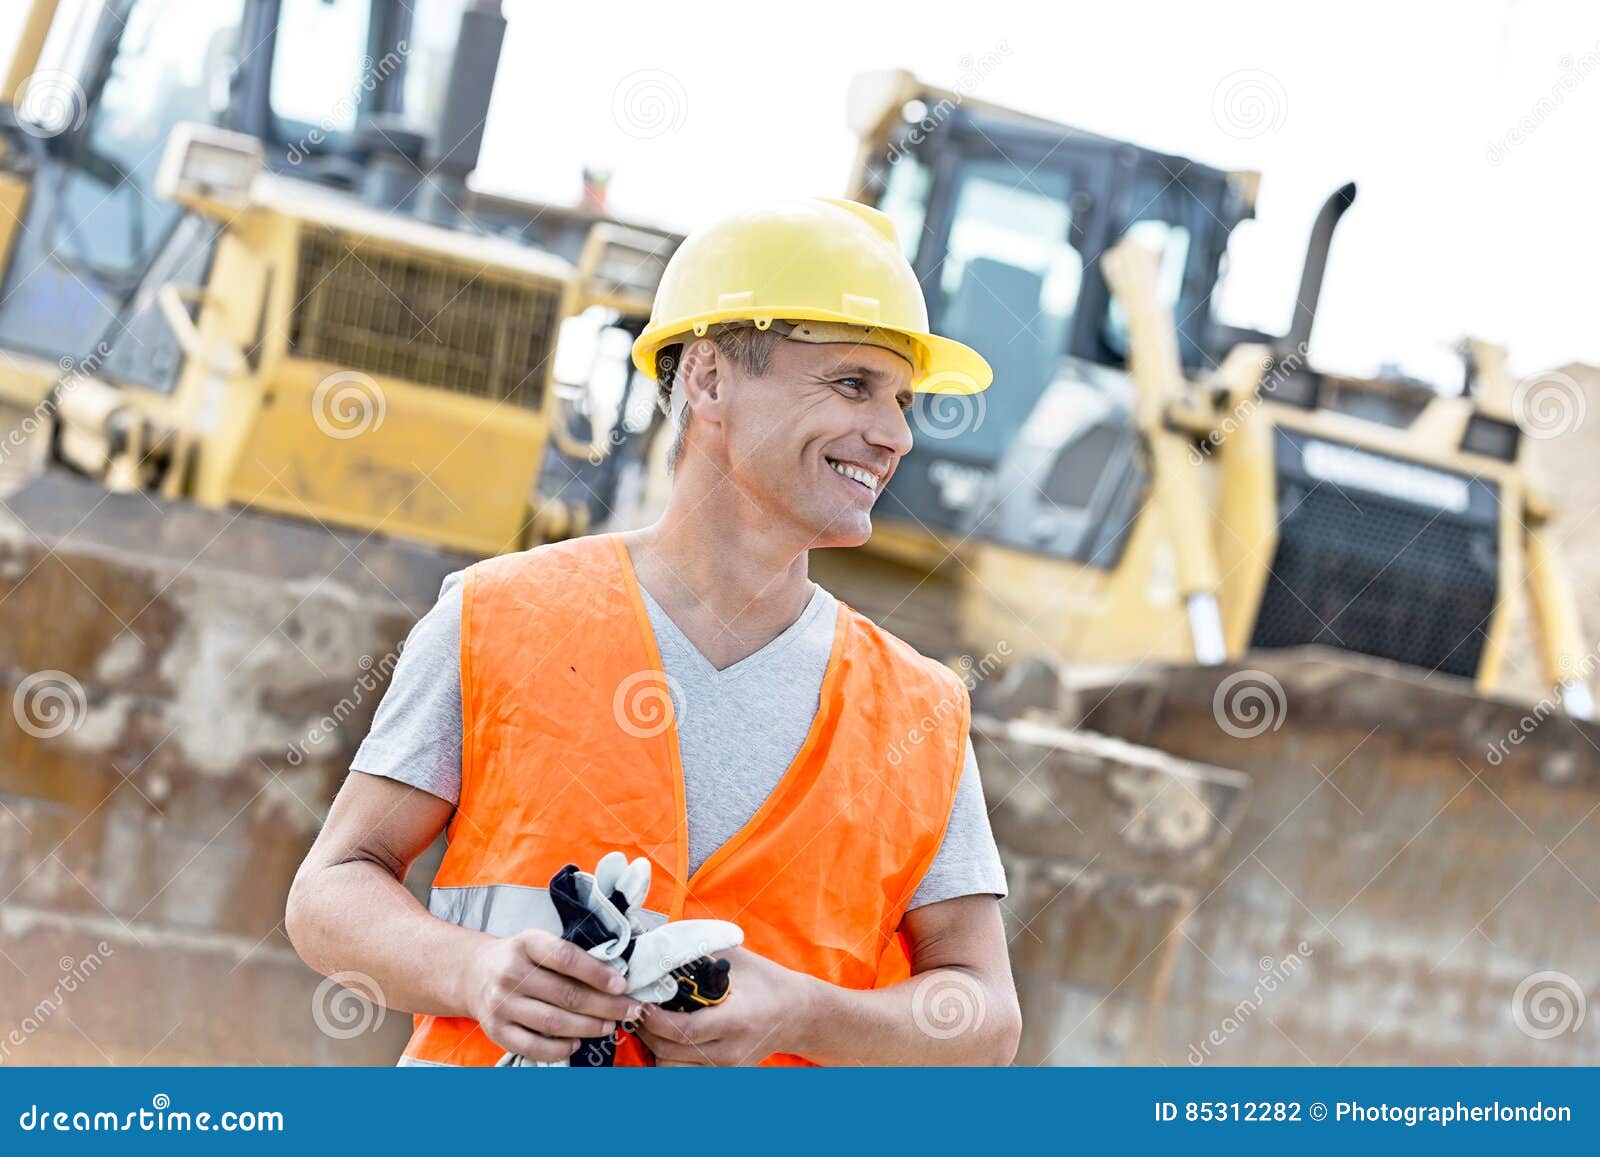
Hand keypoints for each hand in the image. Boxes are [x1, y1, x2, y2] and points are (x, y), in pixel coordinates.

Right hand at [465, 930, 641, 1062]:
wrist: (474, 974)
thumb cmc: (522, 958)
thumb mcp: (540, 944)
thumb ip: (570, 958)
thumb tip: (615, 981)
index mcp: (526, 943)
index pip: (566, 957)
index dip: (597, 973)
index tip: (622, 985)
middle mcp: (510, 973)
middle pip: (566, 994)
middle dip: (605, 1005)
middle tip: (630, 1010)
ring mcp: (501, 1004)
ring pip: (553, 1022)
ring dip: (588, 1027)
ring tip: (609, 1026)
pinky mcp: (496, 1031)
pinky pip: (534, 1046)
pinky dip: (560, 1048)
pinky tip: (578, 1043)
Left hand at [635, 947, 813, 1065]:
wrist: (797, 1014)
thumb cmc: (766, 982)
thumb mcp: (737, 960)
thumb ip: (701, 953)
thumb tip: (664, 945)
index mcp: (736, 1020)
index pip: (686, 1030)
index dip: (656, 1020)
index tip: (642, 1003)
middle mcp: (731, 1051)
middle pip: (672, 1053)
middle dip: (647, 1032)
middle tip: (637, 1010)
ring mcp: (728, 1068)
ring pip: (674, 1069)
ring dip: (656, 1048)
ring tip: (650, 1024)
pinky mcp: (725, 1074)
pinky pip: (686, 1073)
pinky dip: (670, 1058)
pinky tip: (667, 1038)